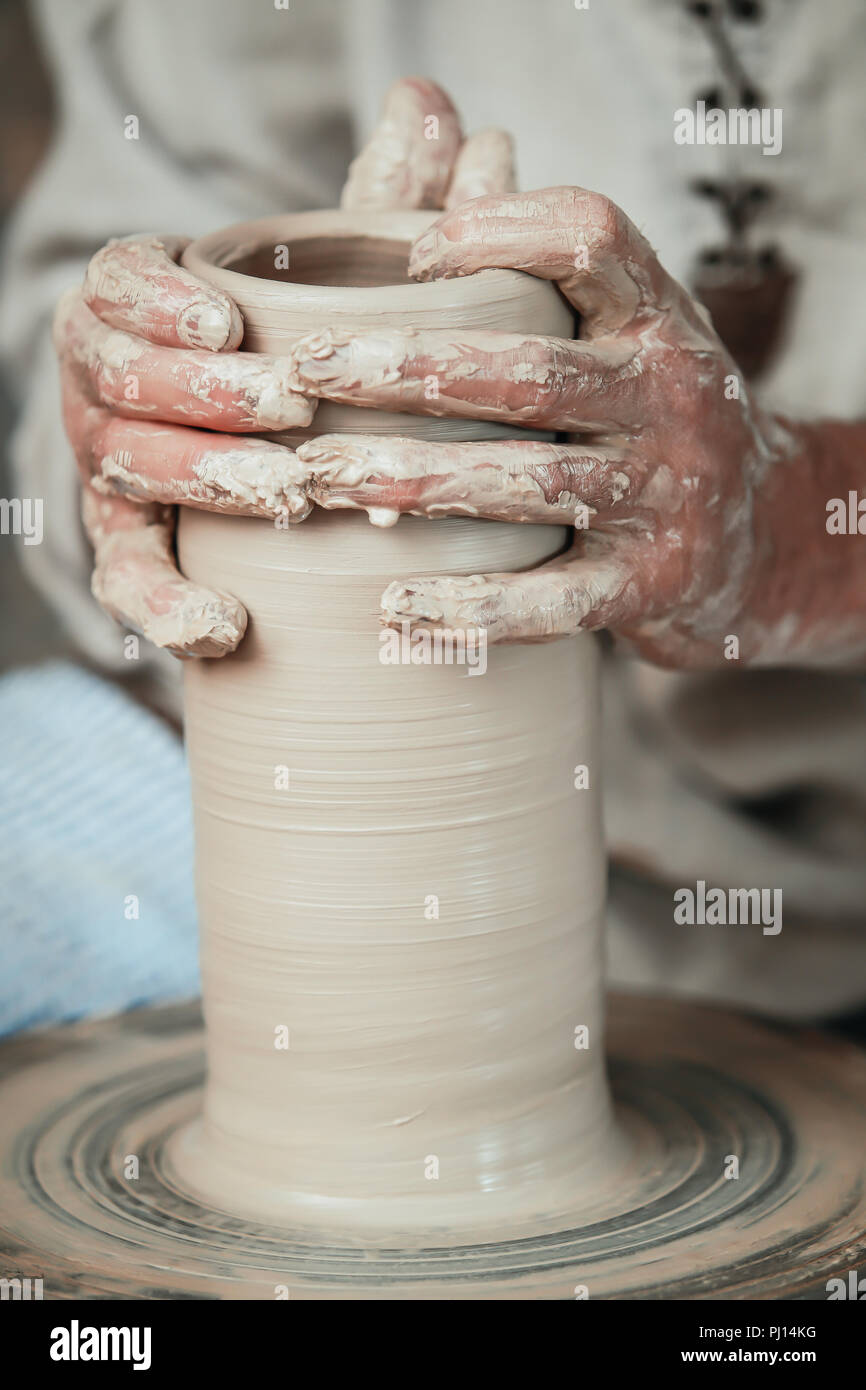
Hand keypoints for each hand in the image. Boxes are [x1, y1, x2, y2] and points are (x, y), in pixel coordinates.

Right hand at [55, 79, 514, 656]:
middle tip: (289, 406)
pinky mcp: (134, 548)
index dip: (157, 298)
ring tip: (288, 495)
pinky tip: (224, 628)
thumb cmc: (317, 352)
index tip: (225, 315)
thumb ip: (382, 202)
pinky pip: (126, 581)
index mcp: (144, 302)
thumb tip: (442, 109)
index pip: (117, 283)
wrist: (279, 452)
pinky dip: (164, 606)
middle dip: (203, 392)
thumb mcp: (352, 279)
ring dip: (200, 479)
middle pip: (121, 378)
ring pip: (124, 470)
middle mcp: (113, 381)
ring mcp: (116, 466)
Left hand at [288, 186, 798, 668]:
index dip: (497, 230)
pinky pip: (554, 601)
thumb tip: (438, 122)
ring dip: (414, 479)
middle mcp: (668, 396)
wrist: (755, 539)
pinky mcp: (649, 587)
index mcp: (656, 316)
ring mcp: (664, 497)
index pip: (590, 237)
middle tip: (309, 369)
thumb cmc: (649, 414)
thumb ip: (528, 245)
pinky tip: (393, 606)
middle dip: (408, 368)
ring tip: (319, 477)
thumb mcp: (619, 325)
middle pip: (531, 371)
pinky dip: (470, 607)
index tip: (408, 252)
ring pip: (529, 484)